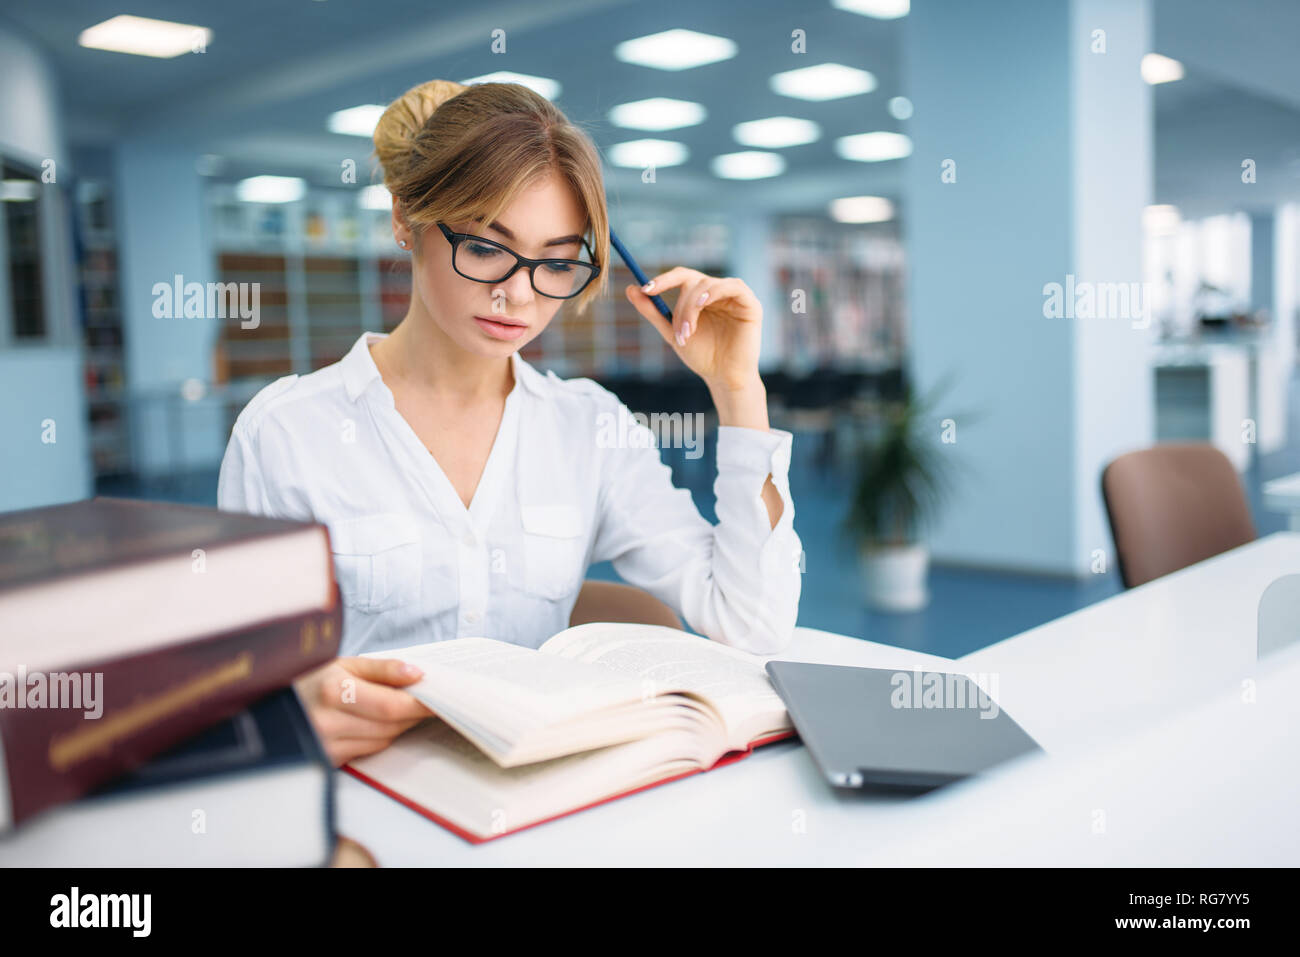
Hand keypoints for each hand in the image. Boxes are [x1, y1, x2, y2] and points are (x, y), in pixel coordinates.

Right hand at [293, 656, 434, 766]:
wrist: (270, 703)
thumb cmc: (311, 679)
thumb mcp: (344, 664)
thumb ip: (383, 669)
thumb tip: (417, 675)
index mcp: (334, 692)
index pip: (391, 706)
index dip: (420, 704)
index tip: (439, 699)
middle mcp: (328, 722)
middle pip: (389, 726)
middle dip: (412, 714)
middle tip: (426, 701)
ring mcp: (325, 745)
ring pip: (381, 741)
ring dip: (397, 726)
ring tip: (397, 708)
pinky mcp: (326, 760)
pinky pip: (366, 751)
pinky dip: (377, 738)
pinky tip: (373, 723)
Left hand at [624, 267, 763, 391]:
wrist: (723, 378)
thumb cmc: (702, 356)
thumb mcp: (672, 333)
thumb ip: (653, 312)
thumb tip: (631, 289)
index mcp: (701, 296)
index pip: (682, 277)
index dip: (664, 279)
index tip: (646, 289)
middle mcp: (717, 292)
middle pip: (693, 280)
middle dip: (680, 304)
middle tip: (677, 331)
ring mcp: (734, 296)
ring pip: (708, 285)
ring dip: (692, 307)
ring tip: (688, 333)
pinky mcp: (750, 304)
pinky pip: (734, 286)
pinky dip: (715, 292)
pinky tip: (703, 306)